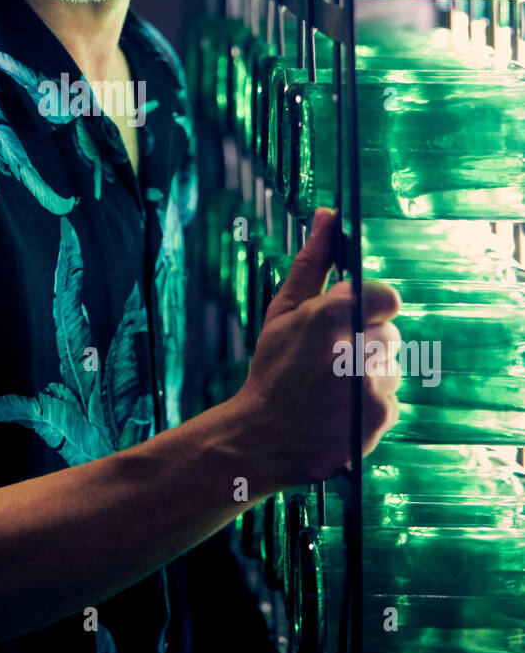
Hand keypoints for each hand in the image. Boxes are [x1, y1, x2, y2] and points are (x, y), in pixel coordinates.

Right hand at [231, 207, 401, 488]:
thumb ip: (312, 261)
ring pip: (391, 366)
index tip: (349, 321)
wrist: (261, 438)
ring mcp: (372, 385)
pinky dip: (370, 403)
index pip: (387, 297)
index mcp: (333, 314)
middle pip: (390, 334)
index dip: (369, 308)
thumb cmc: (272, 369)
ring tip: (331, 388)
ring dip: (369, 373)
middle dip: (365, 342)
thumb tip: (328, 215)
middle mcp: (356, 348)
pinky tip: (340, 410)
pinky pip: (390, 397)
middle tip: (329, 361)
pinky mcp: (381, 416)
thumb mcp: (283, 311)